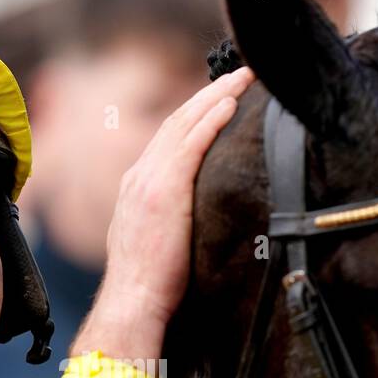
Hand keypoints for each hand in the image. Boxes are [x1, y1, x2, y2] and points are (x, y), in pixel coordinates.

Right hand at [72, 66, 255, 362]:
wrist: (133, 303)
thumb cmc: (148, 288)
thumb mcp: (154, 244)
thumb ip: (168, 221)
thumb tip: (190, 222)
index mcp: (137, 187)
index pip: (168, 139)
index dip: (195, 114)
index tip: (220, 99)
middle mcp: (140, 175)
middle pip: (178, 120)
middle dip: (210, 94)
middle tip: (240, 74)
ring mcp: (150, 179)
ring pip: (185, 122)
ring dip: (217, 96)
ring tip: (245, 78)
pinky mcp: (165, 189)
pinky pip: (192, 142)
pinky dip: (211, 118)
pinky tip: (232, 104)